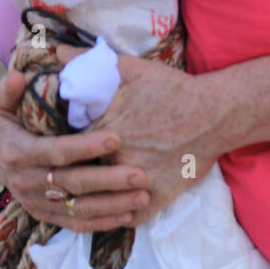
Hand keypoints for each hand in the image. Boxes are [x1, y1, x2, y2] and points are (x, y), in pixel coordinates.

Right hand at [0, 69, 151, 231]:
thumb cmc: (2, 120)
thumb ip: (8, 89)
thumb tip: (19, 77)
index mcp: (18, 151)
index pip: (57, 151)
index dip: (85, 147)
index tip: (116, 138)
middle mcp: (27, 181)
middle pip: (73, 183)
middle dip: (108, 180)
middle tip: (139, 175)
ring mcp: (35, 201)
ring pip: (78, 208)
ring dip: (112, 205)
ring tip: (142, 196)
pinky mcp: (43, 214)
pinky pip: (75, 224)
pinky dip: (101, 222)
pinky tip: (127, 215)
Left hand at [56, 45, 221, 221]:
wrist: (214, 114)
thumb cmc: (172, 89)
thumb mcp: (130, 68)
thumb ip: (89, 60)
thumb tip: (58, 51)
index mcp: (103, 132)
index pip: (65, 146)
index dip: (58, 147)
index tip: (55, 146)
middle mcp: (116, 161)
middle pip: (79, 175)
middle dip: (71, 174)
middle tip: (64, 171)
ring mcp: (136, 183)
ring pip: (101, 201)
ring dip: (91, 199)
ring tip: (85, 191)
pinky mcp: (156, 199)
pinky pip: (129, 218)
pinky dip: (119, 216)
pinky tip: (112, 210)